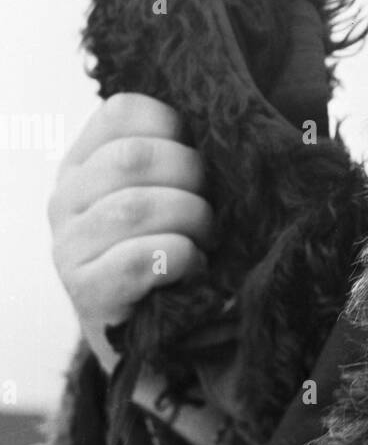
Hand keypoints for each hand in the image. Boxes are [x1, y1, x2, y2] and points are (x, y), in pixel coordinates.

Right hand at [48, 92, 212, 374]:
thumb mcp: (169, 186)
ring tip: (206, 240)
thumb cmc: (174, 244)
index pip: (123, 111)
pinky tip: (193, 267)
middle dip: (193, 177)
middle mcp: (66, 199)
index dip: (175, 126)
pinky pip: (140, 259)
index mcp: (86, 161)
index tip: (197, 154)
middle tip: (211, 206)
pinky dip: (183, 258)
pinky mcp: (88, 293)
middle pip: (135, 158)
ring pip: (136, 207)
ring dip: (192, 220)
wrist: (158, 334)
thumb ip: (178, 149)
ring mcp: (69, 248)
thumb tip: (223, 120)